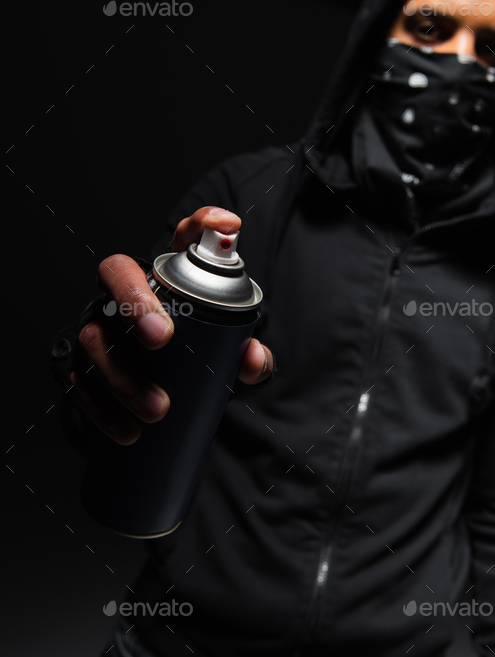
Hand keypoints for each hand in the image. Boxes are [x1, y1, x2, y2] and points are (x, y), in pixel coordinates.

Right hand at [70, 206, 273, 444]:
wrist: (158, 395)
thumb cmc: (193, 356)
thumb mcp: (223, 352)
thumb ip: (243, 352)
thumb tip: (252, 359)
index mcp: (168, 278)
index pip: (181, 237)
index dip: (201, 225)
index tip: (227, 228)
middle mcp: (126, 292)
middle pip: (116, 274)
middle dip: (135, 303)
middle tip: (163, 340)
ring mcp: (99, 326)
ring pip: (93, 337)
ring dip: (123, 375)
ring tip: (157, 408)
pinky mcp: (82, 365)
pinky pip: (80, 382)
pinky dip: (103, 409)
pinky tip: (128, 431)